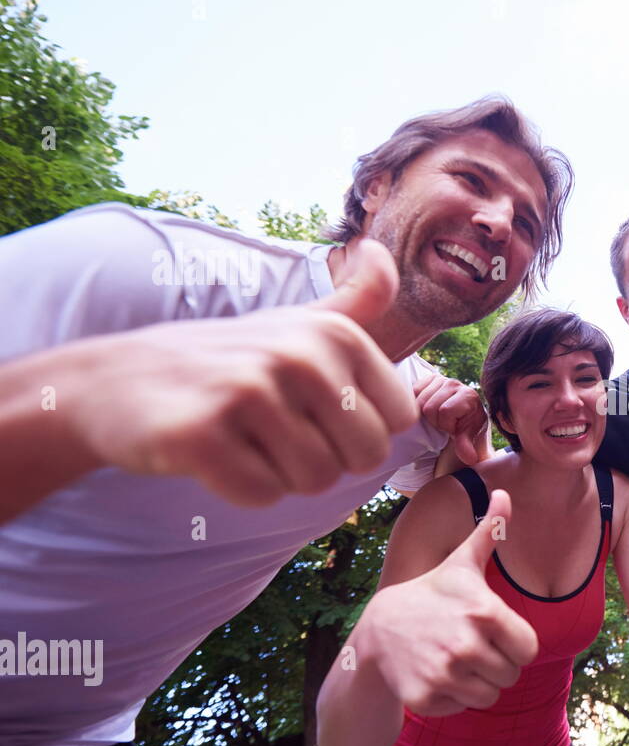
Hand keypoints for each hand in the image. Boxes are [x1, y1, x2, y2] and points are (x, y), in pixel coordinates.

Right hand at [65, 238, 418, 505]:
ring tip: (243, 436)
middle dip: (325, 458)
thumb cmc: (225, 360)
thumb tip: (383, 251)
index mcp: (334, 333)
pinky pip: (262, 494)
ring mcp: (248, 391)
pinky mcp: (201, 434)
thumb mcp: (297, 322)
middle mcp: (298, 354)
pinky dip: (240, 487)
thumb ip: (354, 300)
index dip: (359, 430)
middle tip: (273, 430)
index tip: (313, 410)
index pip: (397, 421)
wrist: (115, 380)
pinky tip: (213, 453)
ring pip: (315, 480)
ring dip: (281, 473)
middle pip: (363, 456)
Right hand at [362, 489, 537, 716]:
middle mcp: (465, 645)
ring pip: (489, 696)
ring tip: (454, 660)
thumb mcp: (461, 564)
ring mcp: (443, 674)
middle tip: (468, 646)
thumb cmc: (432, 593)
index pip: (529, 650)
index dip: (515, 644)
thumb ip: (490, 532)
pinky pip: (461, 709)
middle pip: (510, 676)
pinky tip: (435, 674)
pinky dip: (452, 698)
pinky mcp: (424, 699)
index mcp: (484, 612)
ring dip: (477, 683)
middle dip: (495, 664)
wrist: (378, 630)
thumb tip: (506, 491)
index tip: (493, 632)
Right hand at [414, 371, 487, 464]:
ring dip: (426, 413)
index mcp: (469, 396)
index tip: (453, 428)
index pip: (445, 412)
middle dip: (435, 421)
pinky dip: (417, 402)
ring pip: (419, 400)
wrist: (465, 416)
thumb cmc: (467, 428)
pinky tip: (428, 408)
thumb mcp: (468, 438)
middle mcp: (455, 384)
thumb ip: (466, 447)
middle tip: (444, 424)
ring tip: (438, 416)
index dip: (446, 425)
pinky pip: (414, 390)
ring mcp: (442, 379)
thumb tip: (470, 459)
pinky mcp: (430, 378)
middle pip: (429, 407)